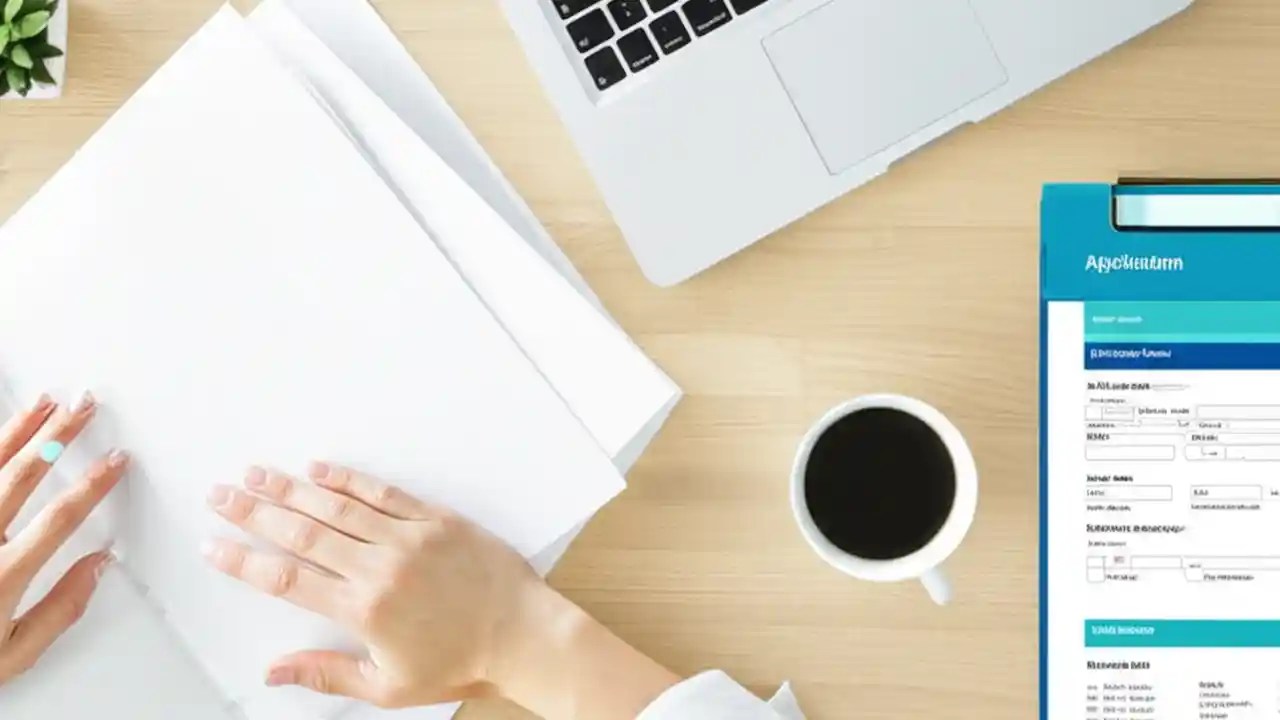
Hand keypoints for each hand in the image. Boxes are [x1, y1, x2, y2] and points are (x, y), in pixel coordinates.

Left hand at [0, 393, 127, 684]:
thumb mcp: (13, 655)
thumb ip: (60, 610)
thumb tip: (97, 566)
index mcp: (1, 577)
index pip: (59, 516)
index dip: (93, 483)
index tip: (115, 460)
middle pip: (22, 475)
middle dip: (58, 436)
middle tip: (83, 407)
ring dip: (19, 431)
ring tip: (43, 404)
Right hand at [205, 464, 677, 717]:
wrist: (524, 636)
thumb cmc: (462, 664)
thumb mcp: (389, 686)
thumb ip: (327, 673)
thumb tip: (275, 671)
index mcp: (363, 610)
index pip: (286, 579)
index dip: (244, 561)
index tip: (214, 546)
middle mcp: (380, 567)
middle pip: (302, 533)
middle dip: (255, 513)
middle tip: (220, 495)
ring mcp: (409, 538)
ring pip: (338, 506)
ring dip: (292, 489)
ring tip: (257, 474)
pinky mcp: (437, 520)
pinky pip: (386, 493)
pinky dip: (350, 479)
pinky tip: (321, 468)